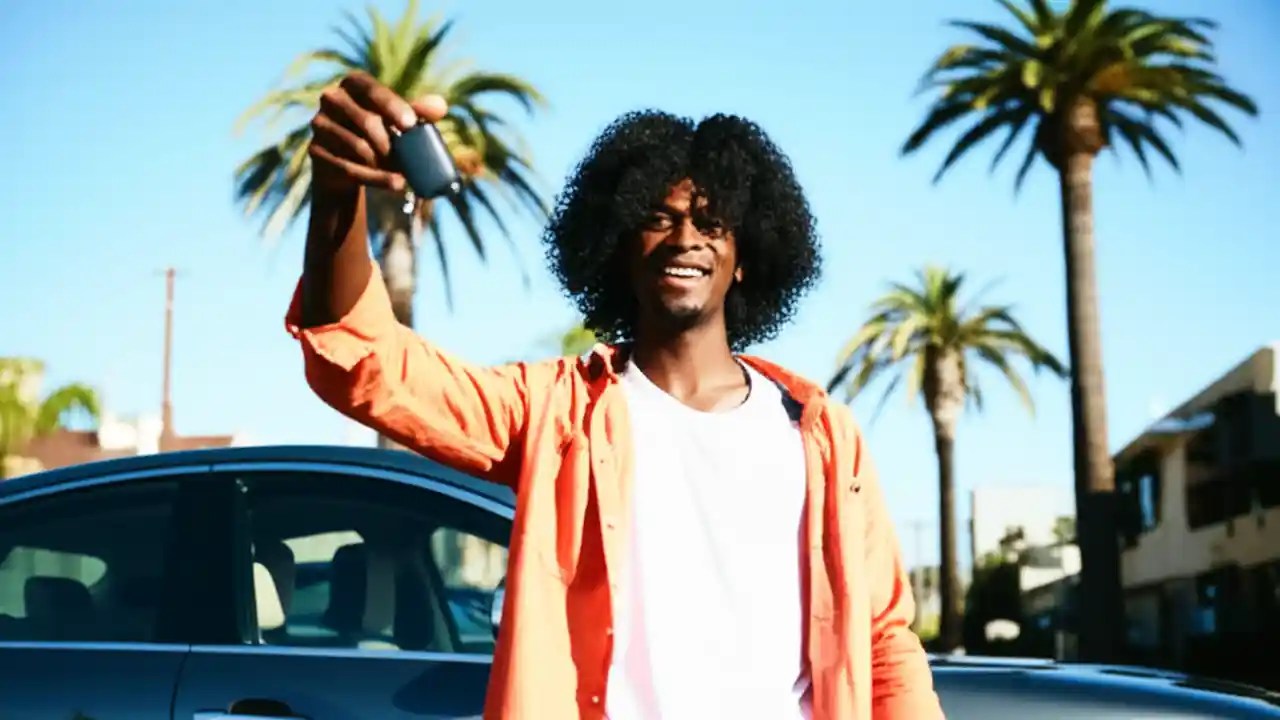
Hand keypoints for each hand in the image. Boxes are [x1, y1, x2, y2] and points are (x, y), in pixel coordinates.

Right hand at [309, 72, 448, 192]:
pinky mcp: (315, 151)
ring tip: (402, 171)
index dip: (391, 105)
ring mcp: (319, 124)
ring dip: (385, 164)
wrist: (347, 165)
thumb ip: (419, 112)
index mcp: (353, 83)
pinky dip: (376, 179)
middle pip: (367, 122)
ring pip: (359, 148)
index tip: (410, 125)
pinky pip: (348, 168)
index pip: (371, 88)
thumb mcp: (398, 122)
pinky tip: (396, 184)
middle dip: (391, 144)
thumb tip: (441, 106)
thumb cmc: (378, 134)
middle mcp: (331, 98)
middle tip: (409, 159)